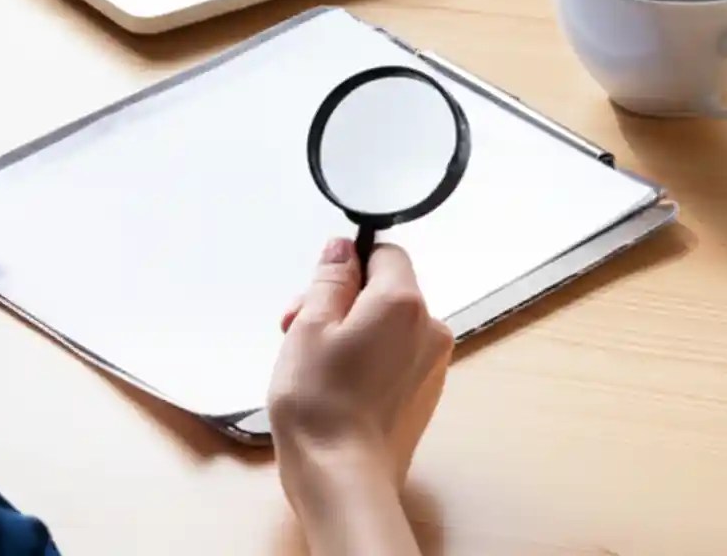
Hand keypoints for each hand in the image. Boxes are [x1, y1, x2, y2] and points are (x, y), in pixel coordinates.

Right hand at [268, 237, 452, 487]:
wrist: (343, 477)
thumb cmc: (320, 403)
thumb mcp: (309, 326)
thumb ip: (330, 279)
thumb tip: (342, 249)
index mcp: (404, 303)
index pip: (384, 253)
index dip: (346, 266)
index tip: (315, 292)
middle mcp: (429, 329)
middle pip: (383, 291)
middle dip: (340, 303)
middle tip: (296, 331)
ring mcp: (431, 365)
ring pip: (386, 326)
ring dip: (349, 333)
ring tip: (311, 366)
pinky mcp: (423, 395)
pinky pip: (393, 357)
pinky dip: (365, 361)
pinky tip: (334, 387)